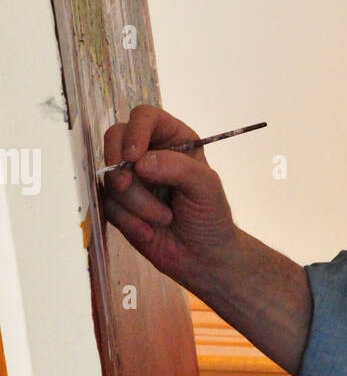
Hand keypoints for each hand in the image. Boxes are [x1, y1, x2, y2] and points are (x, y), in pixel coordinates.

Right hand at [101, 104, 237, 287]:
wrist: (202, 258)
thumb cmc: (210, 218)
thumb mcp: (206, 187)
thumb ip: (178, 168)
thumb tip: (139, 162)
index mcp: (174, 139)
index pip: (144, 117)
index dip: (135, 132)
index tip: (133, 157)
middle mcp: (149, 153)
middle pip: (115, 138)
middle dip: (120, 166)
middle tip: (128, 185)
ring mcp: (131, 178)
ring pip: (110, 176)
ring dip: (134, 203)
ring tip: (163, 219)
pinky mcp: (118, 204)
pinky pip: (107, 204)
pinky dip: (127, 220)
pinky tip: (148, 231)